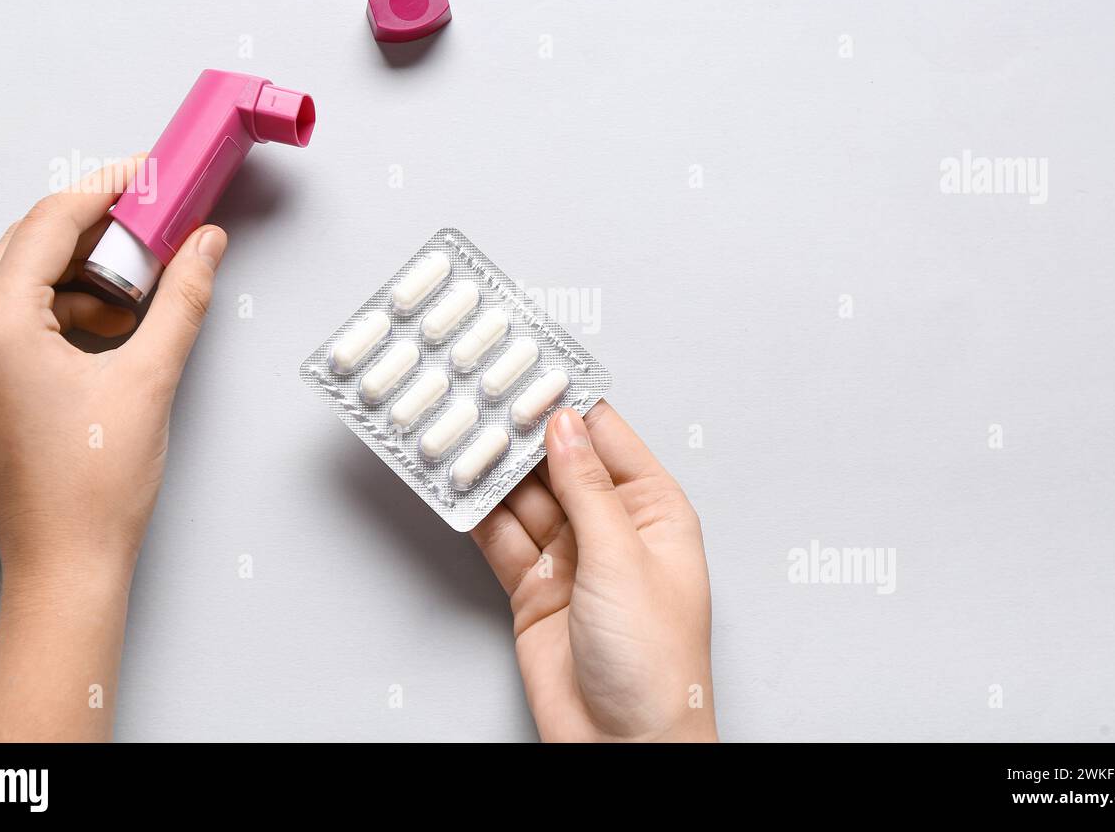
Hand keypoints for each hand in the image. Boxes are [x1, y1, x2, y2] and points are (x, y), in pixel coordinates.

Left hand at [0, 155, 226, 739]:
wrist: (65, 562)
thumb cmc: (97, 483)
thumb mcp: (151, 377)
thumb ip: (182, 299)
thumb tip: (205, 244)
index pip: (48, 224)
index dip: (101, 190)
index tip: (140, 175)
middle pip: (23, 246)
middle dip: (87, 233)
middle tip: (146, 232)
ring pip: (12, 282)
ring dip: (71, 274)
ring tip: (133, 299)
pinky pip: (5, 322)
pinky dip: (53, 311)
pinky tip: (104, 334)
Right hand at [472, 401, 716, 741]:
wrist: (624, 746)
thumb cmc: (657, 664)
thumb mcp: (623, 557)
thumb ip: (586, 488)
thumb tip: (564, 427)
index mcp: (655, 512)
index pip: (608, 438)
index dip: (570, 403)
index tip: (533, 369)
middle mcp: (613, 530)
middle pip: (560, 464)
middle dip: (522, 435)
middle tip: (481, 397)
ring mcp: (572, 559)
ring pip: (525, 500)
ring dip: (494, 472)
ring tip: (458, 434)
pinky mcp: (536, 589)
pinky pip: (502, 539)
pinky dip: (478, 516)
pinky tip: (458, 489)